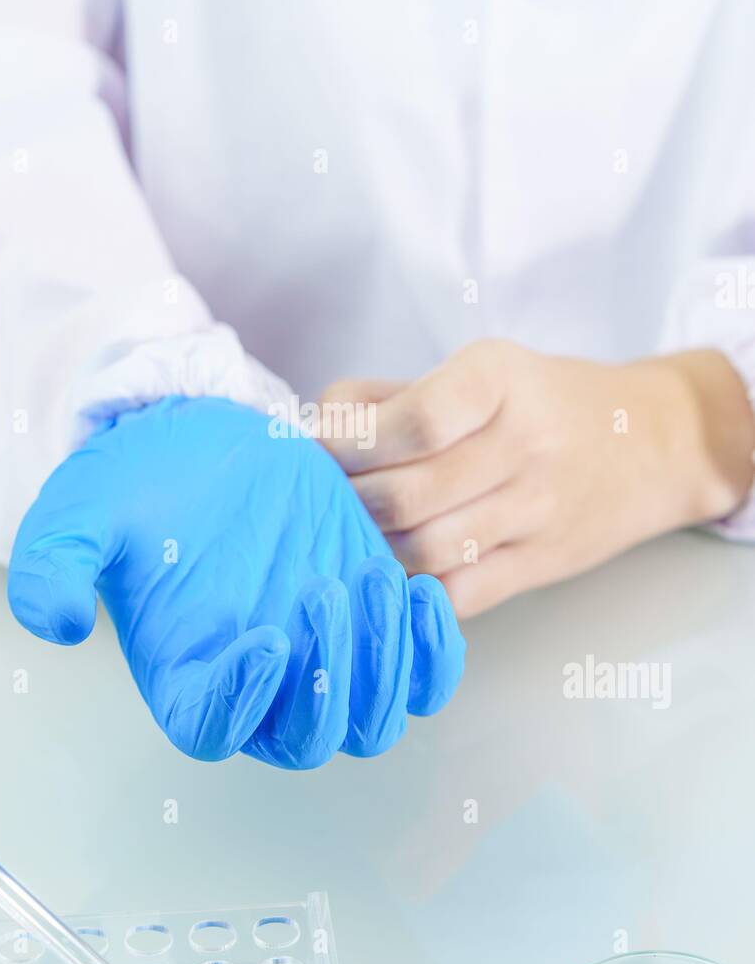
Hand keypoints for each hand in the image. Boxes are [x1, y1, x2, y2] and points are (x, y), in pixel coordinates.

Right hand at [7, 396, 464, 766]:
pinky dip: (433, 652)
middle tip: (325, 591)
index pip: (217, 729)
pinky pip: (421, 674)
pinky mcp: (372, 619)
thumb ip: (54, 569)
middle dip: (330, 679)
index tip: (264, 637)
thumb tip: (62, 624)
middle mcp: (261, 687)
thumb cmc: (137, 488)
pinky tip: (422, 595)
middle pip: (311, 738)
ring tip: (372, 576)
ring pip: (374, 715)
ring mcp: (323, 656)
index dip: (245, 700)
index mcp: (189, 679)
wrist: (201, 444)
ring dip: (385, 661)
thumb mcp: (78, 516)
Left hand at [321, 343, 754, 617]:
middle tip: (324, 500)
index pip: (416, 420)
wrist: (651, 442)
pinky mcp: (542, 564)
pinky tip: (393, 569)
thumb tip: (312, 432)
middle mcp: (524, 444)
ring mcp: (537, 510)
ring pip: (426, 550)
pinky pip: (460, 595)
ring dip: (372, 547)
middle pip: (407, 495)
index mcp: (500, 379)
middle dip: (347, 502)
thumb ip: (392, 395)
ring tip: (355, 532)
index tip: (322, 450)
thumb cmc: (542, 401)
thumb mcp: (480, 368)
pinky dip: (413, 589)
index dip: (351, 442)